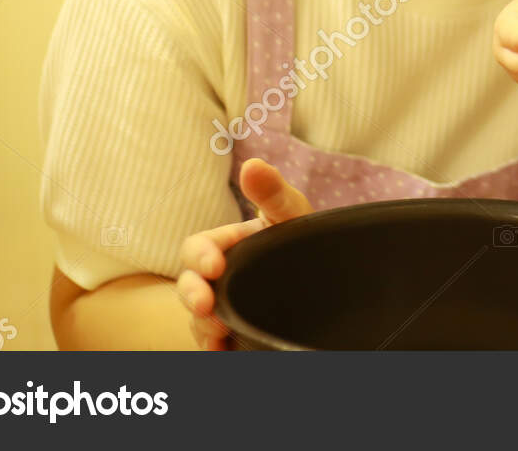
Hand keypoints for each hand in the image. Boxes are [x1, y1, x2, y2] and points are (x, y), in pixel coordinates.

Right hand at [175, 158, 312, 349]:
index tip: (214, 265)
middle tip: (204, 305)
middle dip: (191, 295)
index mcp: (228, 245)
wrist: (328, 280)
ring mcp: (226, 308)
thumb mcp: (291, 212)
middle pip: (189, 286)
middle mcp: (220, 278)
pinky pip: (215, 346)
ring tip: (218, 333)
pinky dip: (217, 350)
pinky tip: (226, 352)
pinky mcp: (236, 335)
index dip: (201, 255)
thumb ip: (273, 192)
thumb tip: (252, 165)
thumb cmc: (301, 236)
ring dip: (203, 326)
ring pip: (199, 320)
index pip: (200, 248)